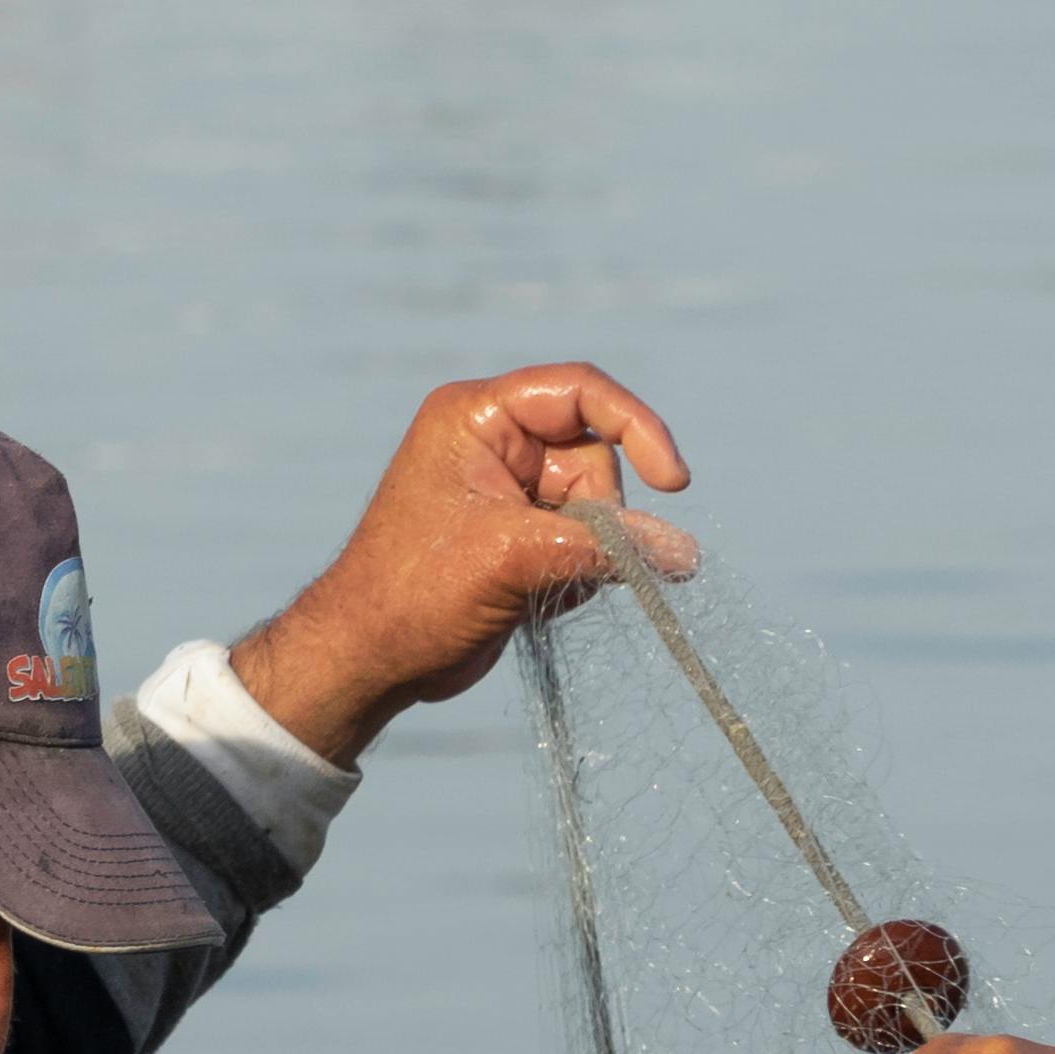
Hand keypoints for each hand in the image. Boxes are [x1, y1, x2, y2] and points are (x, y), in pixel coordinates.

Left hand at [230, 364, 696, 765]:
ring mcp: (511, 492)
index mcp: (479, 416)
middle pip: (597, 457)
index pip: (581, 393)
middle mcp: (497, 443)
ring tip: (534, 587)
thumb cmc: (417, 595)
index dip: (637, 429)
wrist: (370, 660)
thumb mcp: (514, 558)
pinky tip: (534, 600)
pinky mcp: (522, 538)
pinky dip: (577, 576)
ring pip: (598, 508)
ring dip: (586, 555)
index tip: (673, 484)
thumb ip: (603, 549)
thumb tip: (684, 557)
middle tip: (558, 561)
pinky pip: (585, 544)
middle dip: (595, 517)